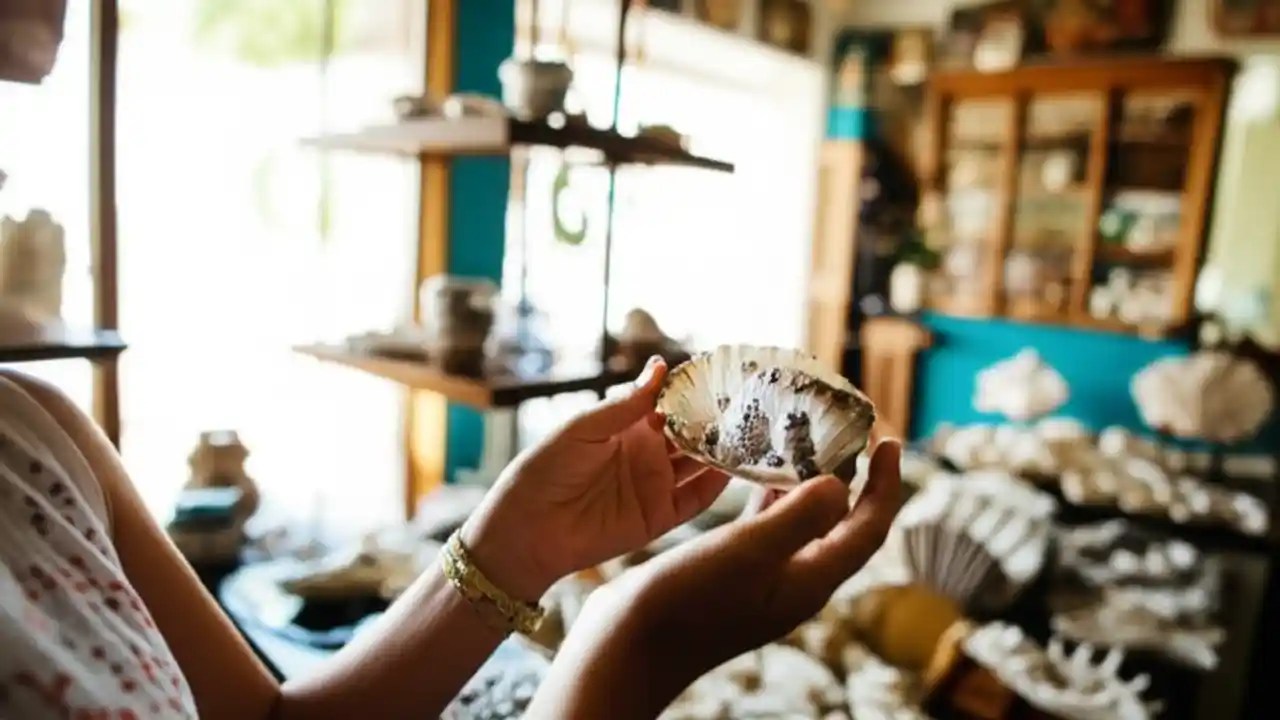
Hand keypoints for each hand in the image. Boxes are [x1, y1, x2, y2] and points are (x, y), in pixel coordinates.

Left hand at [460, 356, 729, 600]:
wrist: (527, 530)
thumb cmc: (544, 470)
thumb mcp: (584, 428)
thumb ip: (626, 404)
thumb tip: (660, 366)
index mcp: (626, 426)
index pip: (670, 403)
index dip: (694, 391)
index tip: (724, 375)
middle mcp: (646, 453)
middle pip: (692, 433)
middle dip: (717, 419)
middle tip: (751, 402)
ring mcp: (654, 485)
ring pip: (700, 464)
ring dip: (723, 450)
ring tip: (754, 431)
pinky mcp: (658, 517)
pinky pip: (695, 500)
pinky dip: (717, 486)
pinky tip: (736, 467)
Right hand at [526, 440, 901, 718]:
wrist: (629, 645)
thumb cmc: (689, 601)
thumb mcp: (749, 551)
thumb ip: (800, 516)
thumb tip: (842, 485)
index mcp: (809, 580)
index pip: (867, 530)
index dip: (886, 487)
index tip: (890, 442)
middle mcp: (793, 581)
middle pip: (841, 527)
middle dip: (854, 481)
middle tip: (849, 434)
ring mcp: (762, 580)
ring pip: (801, 525)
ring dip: (810, 485)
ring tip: (807, 441)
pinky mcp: (731, 574)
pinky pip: (765, 528)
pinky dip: (770, 498)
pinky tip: (755, 473)